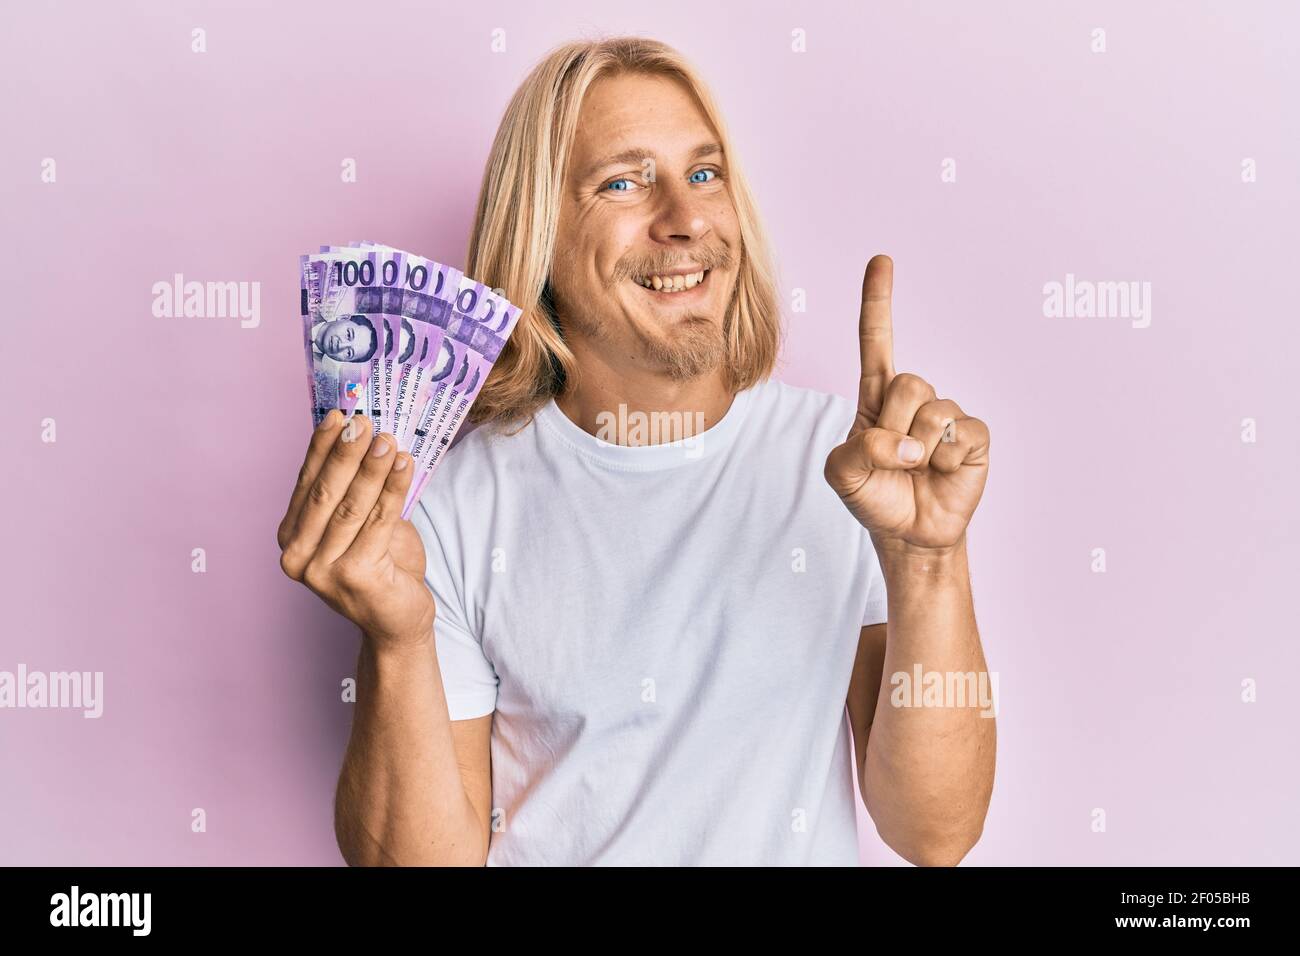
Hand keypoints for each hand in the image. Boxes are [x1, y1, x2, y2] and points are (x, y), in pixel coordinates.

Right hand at [277, 411, 434, 646]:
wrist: (397, 621)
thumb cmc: (381, 567)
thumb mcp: (360, 524)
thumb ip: (352, 489)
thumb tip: (361, 434)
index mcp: (291, 538)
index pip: (306, 482)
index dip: (322, 447)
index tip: (337, 415)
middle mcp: (297, 556)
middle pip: (325, 492)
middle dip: (346, 452)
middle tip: (364, 421)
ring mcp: (321, 571)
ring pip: (351, 506)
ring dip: (372, 468)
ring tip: (388, 440)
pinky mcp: (354, 578)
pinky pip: (378, 522)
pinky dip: (393, 489)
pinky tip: (404, 465)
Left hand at [824, 255, 989, 553]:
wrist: (908, 534)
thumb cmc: (874, 496)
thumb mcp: (842, 474)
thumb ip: (857, 451)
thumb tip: (906, 444)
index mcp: (877, 398)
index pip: (876, 342)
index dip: (878, 302)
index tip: (881, 260)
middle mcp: (915, 400)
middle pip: (908, 382)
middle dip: (894, 425)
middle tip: (894, 458)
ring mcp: (947, 416)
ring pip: (933, 410)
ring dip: (918, 448)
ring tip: (916, 468)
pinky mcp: (973, 438)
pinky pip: (960, 434)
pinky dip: (945, 460)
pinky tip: (943, 472)